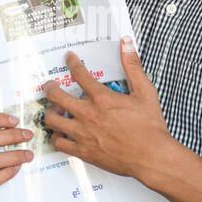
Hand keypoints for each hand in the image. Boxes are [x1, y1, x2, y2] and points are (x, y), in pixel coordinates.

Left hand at [41, 37, 170, 177]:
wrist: (151, 157)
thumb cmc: (150, 127)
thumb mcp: (145, 92)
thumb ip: (133, 67)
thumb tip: (126, 44)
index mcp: (102, 98)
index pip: (79, 74)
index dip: (72, 63)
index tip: (69, 58)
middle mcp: (88, 115)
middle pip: (56, 96)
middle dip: (50, 87)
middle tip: (51, 85)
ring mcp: (82, 134)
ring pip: (52, 120)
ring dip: (50, 112)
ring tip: (55, 110)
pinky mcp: (83, 152)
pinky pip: (58, 143)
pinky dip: (56, 136)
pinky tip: (61, 132)